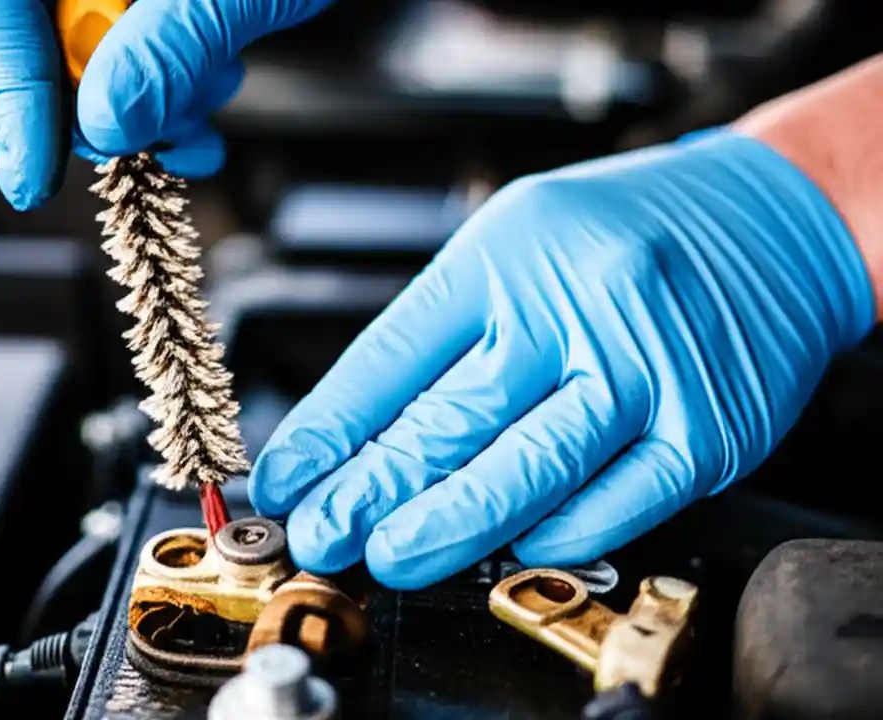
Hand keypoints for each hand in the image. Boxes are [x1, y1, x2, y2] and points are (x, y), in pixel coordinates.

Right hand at [0, 0, 332, 209]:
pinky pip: (126, 39)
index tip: (32, 178)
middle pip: (34, 37)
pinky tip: (210, 82)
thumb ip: (172, 44)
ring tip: (205, 104)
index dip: (10, 94)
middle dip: (102, 107)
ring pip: (85, 47)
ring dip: (148, 101)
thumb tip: (106, 123)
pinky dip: (168, 78)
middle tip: (153, 142)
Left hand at [248, 129, 876, 589]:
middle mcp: (579, 305)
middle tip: (321, 534)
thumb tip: (363, 437)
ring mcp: (649, 369)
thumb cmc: (628, 235)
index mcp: (510, 254)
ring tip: (388, 556)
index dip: (331, 429)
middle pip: (453, 417)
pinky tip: (505, 551)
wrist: (776, 217)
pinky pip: (619, 501)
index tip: (287, 480)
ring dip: (448, 524)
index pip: (395, 356)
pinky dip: (555, 533)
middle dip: (371, 489)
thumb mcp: (518, 245)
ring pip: (530, 467)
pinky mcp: (711, 428)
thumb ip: (450, 333)